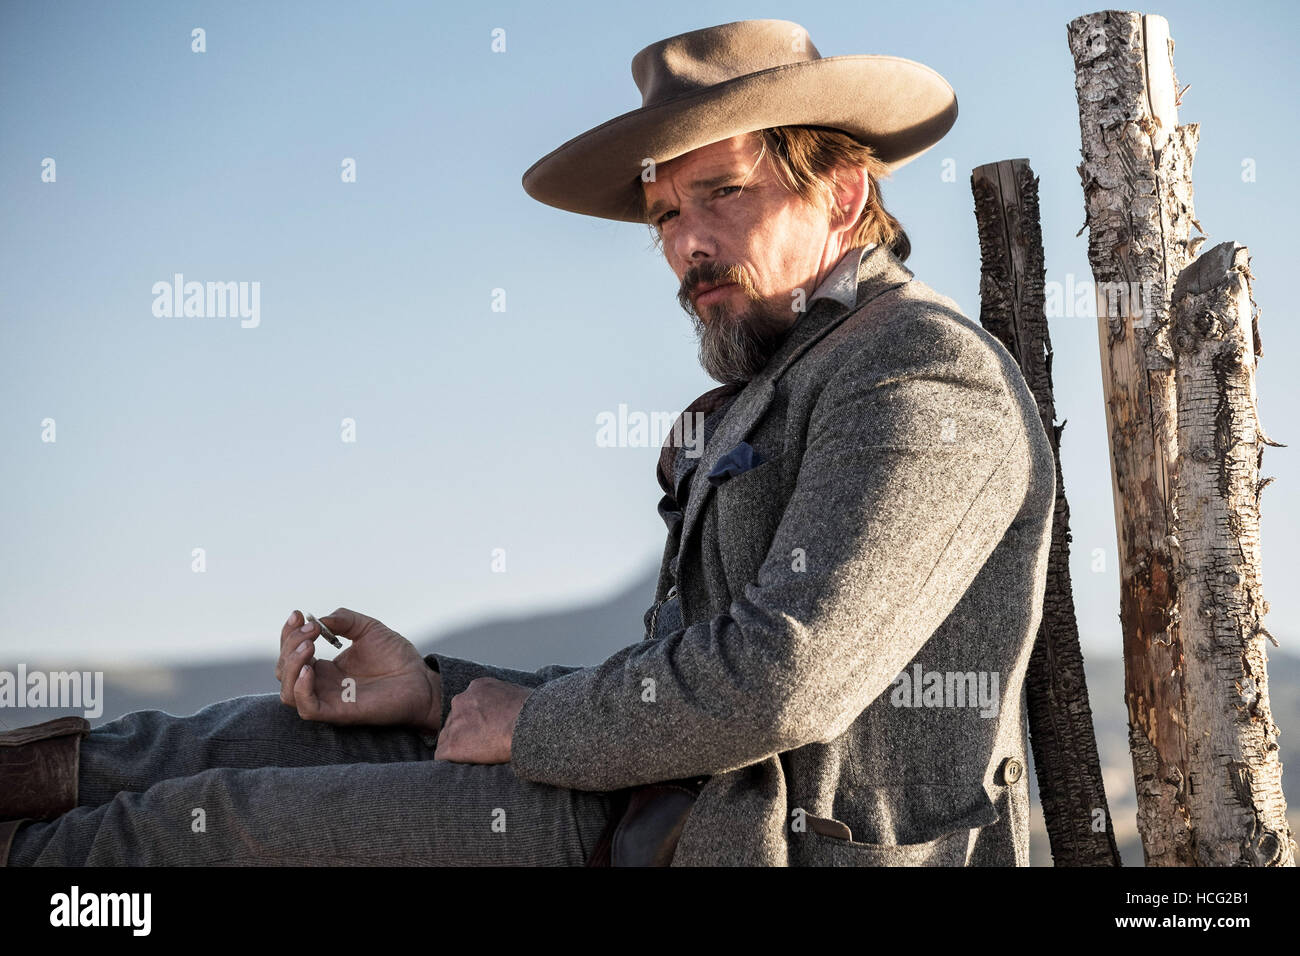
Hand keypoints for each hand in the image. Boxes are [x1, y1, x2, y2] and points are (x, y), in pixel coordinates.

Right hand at [275, 607, 441, 732]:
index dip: (289, 634)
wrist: (421, 679)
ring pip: (288, 692)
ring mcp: (328, 699)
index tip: (298, 614)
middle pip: (284, 670)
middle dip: (289, 645)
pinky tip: (311, 669)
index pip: (292, 653)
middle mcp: (322, 684)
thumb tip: (318, 619)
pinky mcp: (338, 713)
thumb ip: (344, 620)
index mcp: (326, 666)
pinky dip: (301, 689)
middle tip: (311, 629)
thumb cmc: (397, 657)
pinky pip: (307, 708)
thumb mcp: (369, 628)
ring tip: (309, 645)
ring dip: (291, 665)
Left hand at [434, 677, 531, 763]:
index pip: (468, 705)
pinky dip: (453, 762)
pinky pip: (442, 757)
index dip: (476, 721)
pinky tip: (467, 767)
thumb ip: (505, 700)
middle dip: (465, 733)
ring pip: (447, 739)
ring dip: (459, 748)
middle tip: (483, 745)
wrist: (530, 727)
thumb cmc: (533, 714)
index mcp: (478, 687)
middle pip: (455, 721)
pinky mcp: (452, 745)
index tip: (486, 730)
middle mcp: (462, 701)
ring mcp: (455, 723)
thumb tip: (512, 710)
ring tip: (478, 758)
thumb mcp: (518, 694)